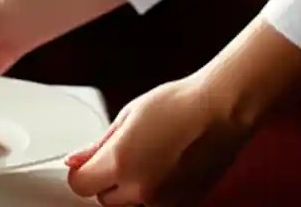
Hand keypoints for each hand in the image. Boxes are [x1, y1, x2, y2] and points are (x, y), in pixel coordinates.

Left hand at [65, 75, 251, 205]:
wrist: (223, 110)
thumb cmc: (181, 104)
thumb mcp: (129, 115)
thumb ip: (99, 145)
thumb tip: (76, 160)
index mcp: (121, 162)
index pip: (80, 185)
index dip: (82, 172)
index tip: (86, 163)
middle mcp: (142, 189)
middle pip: (105, 200)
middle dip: (108, 181)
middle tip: (124, 155)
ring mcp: (165, 201)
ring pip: (132, 205)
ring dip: (133, 189)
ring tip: (151, 158)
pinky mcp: (186, 205)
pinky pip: (157, 205)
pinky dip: (156, 193)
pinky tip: (167, 168)